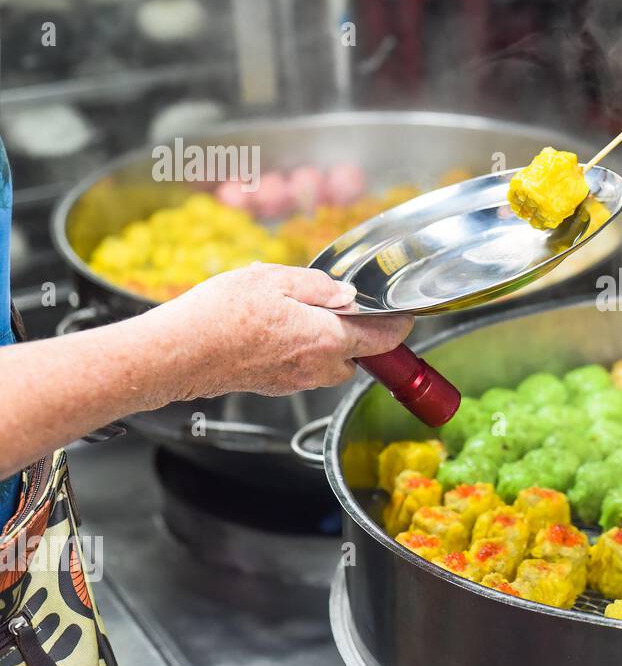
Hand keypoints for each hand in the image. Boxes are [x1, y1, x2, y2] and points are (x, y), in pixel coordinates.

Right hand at [146, 263, 413, 398]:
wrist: (174, 354)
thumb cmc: (219, 316)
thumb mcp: (274, 279)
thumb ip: (318, 286)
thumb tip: (347, 294)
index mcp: (327, 339)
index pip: (383, 340)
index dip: (398, 326)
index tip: (403, 315)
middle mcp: (316, 367)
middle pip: (356, 356)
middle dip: (356, 335)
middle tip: (342, 308)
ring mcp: (293, 381)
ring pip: (328, 365)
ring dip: (326, 343)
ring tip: (299, 313)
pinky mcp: (271, 386)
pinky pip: (301, 370)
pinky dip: (299, 351)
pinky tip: (274, 330)